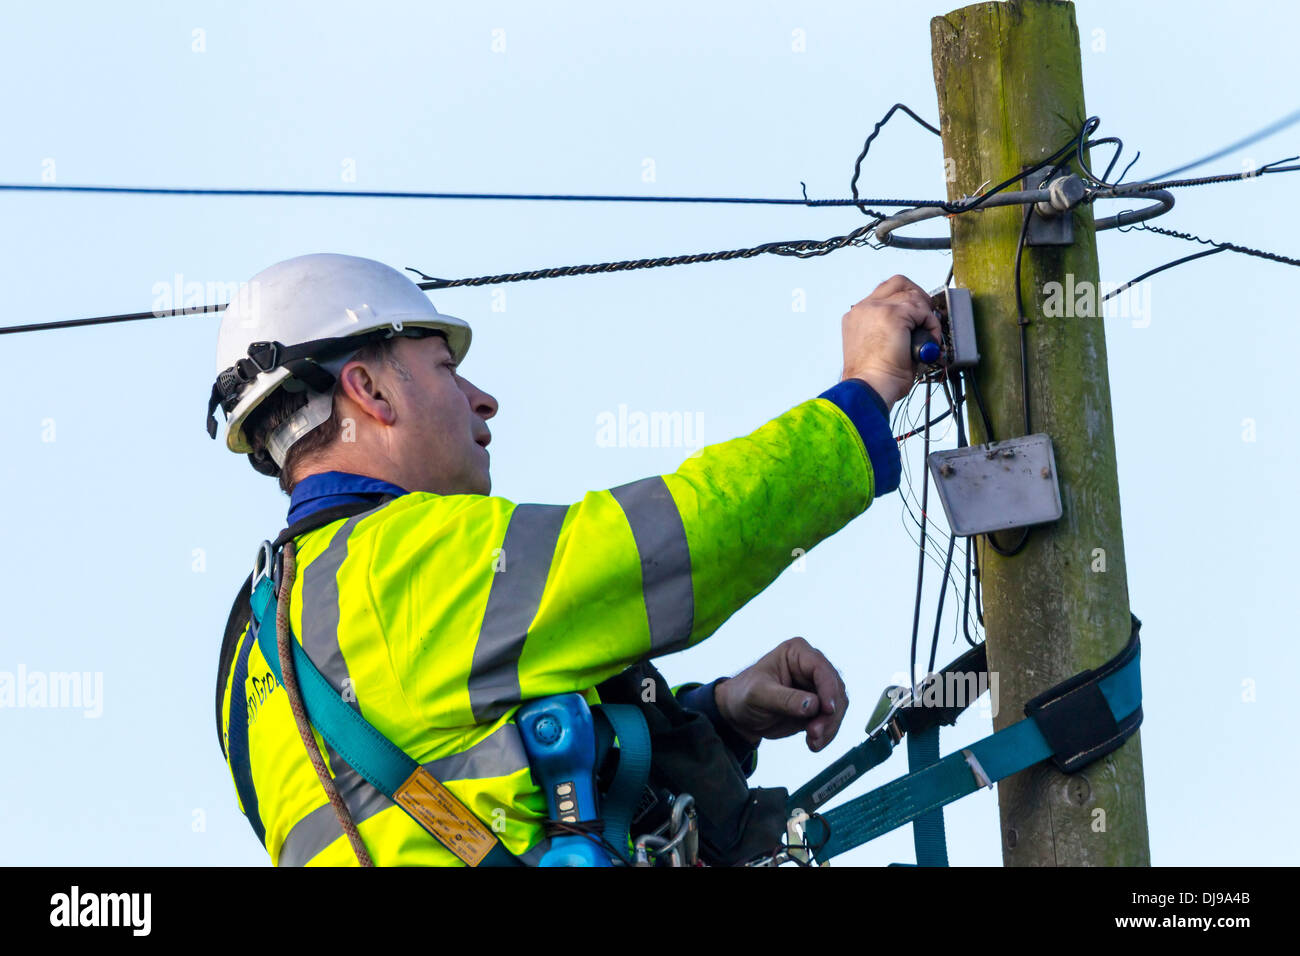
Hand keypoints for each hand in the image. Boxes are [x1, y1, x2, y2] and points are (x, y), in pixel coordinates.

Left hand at [714, 637, 848, 752]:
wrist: (740, 716)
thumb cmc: (744, 696)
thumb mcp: (759, 695)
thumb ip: (785, 699)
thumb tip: (813, 705)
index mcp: (797, 652)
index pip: (821, 668)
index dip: (828, 689)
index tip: (827, 710)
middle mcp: (811, 666)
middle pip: (835, 688)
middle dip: (829, 714)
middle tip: (815, 734)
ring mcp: (817, 687)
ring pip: (837, 706)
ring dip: (829, 726)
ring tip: (813, 742)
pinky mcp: (818, 706)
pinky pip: (832, 720)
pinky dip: (827, 733)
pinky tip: (813, 744)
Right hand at [840, 274, 942, 407]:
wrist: (869, 388)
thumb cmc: (873, 379)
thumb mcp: (875, 349)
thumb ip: (889, 331)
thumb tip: (915, 326)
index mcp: (857, 317)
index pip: (884, 294)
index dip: (904, 301)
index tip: (915, 317)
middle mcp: (864, 308)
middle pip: (898, 283)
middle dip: (918, 297)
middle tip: (927, 317)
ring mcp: (877, 308)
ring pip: (913, 295)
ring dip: (926, 316)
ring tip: (927, 338)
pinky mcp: (893, 314)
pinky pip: (923, 311)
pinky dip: (931, 325)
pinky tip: (929, 342)